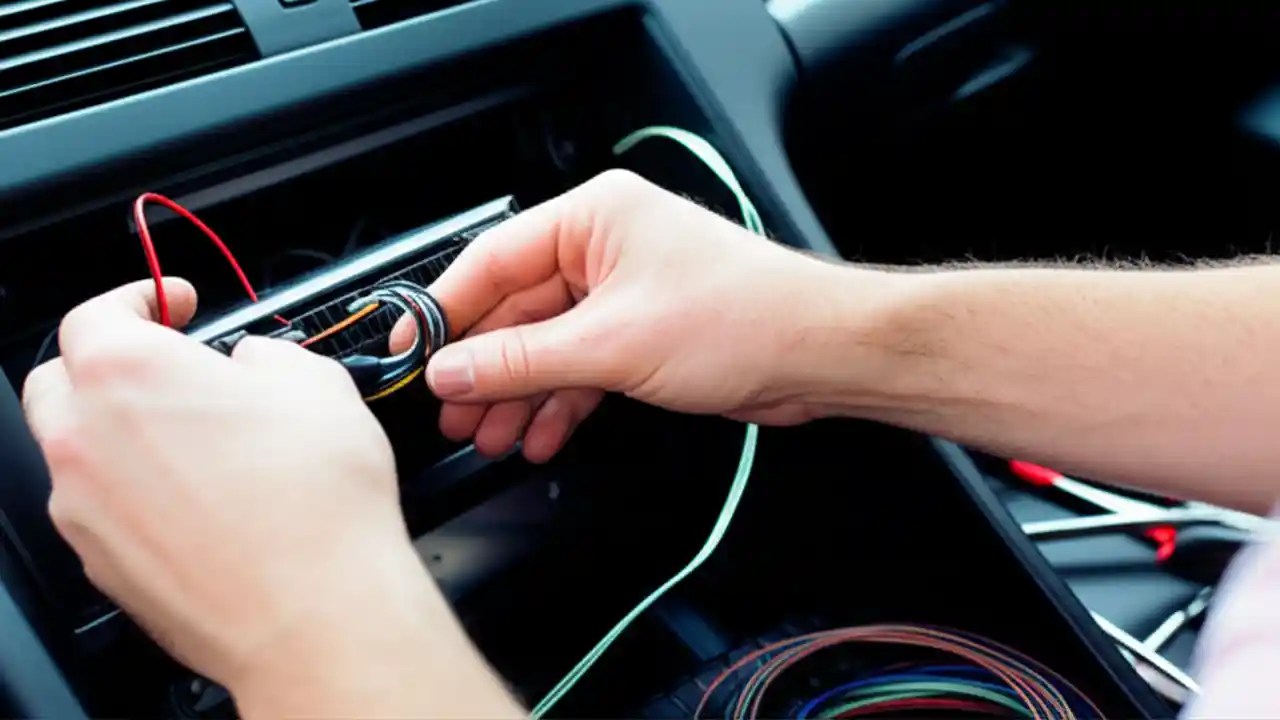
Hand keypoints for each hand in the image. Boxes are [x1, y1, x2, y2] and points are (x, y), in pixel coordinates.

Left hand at [22, 280, 518, 717]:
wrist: (315, 611)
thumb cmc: (315, 501)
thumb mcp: (317, 382)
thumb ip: (266, 354)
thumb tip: (252, 365)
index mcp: (126, 373)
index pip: (97, 313)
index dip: (140, 298)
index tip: (173, 303)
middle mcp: (85, 438)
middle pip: (61, 380)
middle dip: (107, 365)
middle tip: (168, 370)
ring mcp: (83, 509)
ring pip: (78, 450)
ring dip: (120, 435)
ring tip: (198, 447)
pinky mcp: (102, 565)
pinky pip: (102, 511)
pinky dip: (136, 495)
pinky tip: (203, 506)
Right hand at [396, 170, 878, 462]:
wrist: (815, 356)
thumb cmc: (742, 317)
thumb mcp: (611, 344)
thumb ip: (522, 360)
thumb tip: (454, 369)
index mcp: (592, 220)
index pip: (493, 261)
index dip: (448, 310)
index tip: (414, 351)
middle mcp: (604, 250)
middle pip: (517, 311)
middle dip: (485, 368)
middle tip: (451, 411)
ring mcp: (622, 295)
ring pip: (547, 347)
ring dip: (518, 395)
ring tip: (488, 435)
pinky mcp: (641, 336)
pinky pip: (580, 369)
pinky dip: (560, 403)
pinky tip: (540, 437)